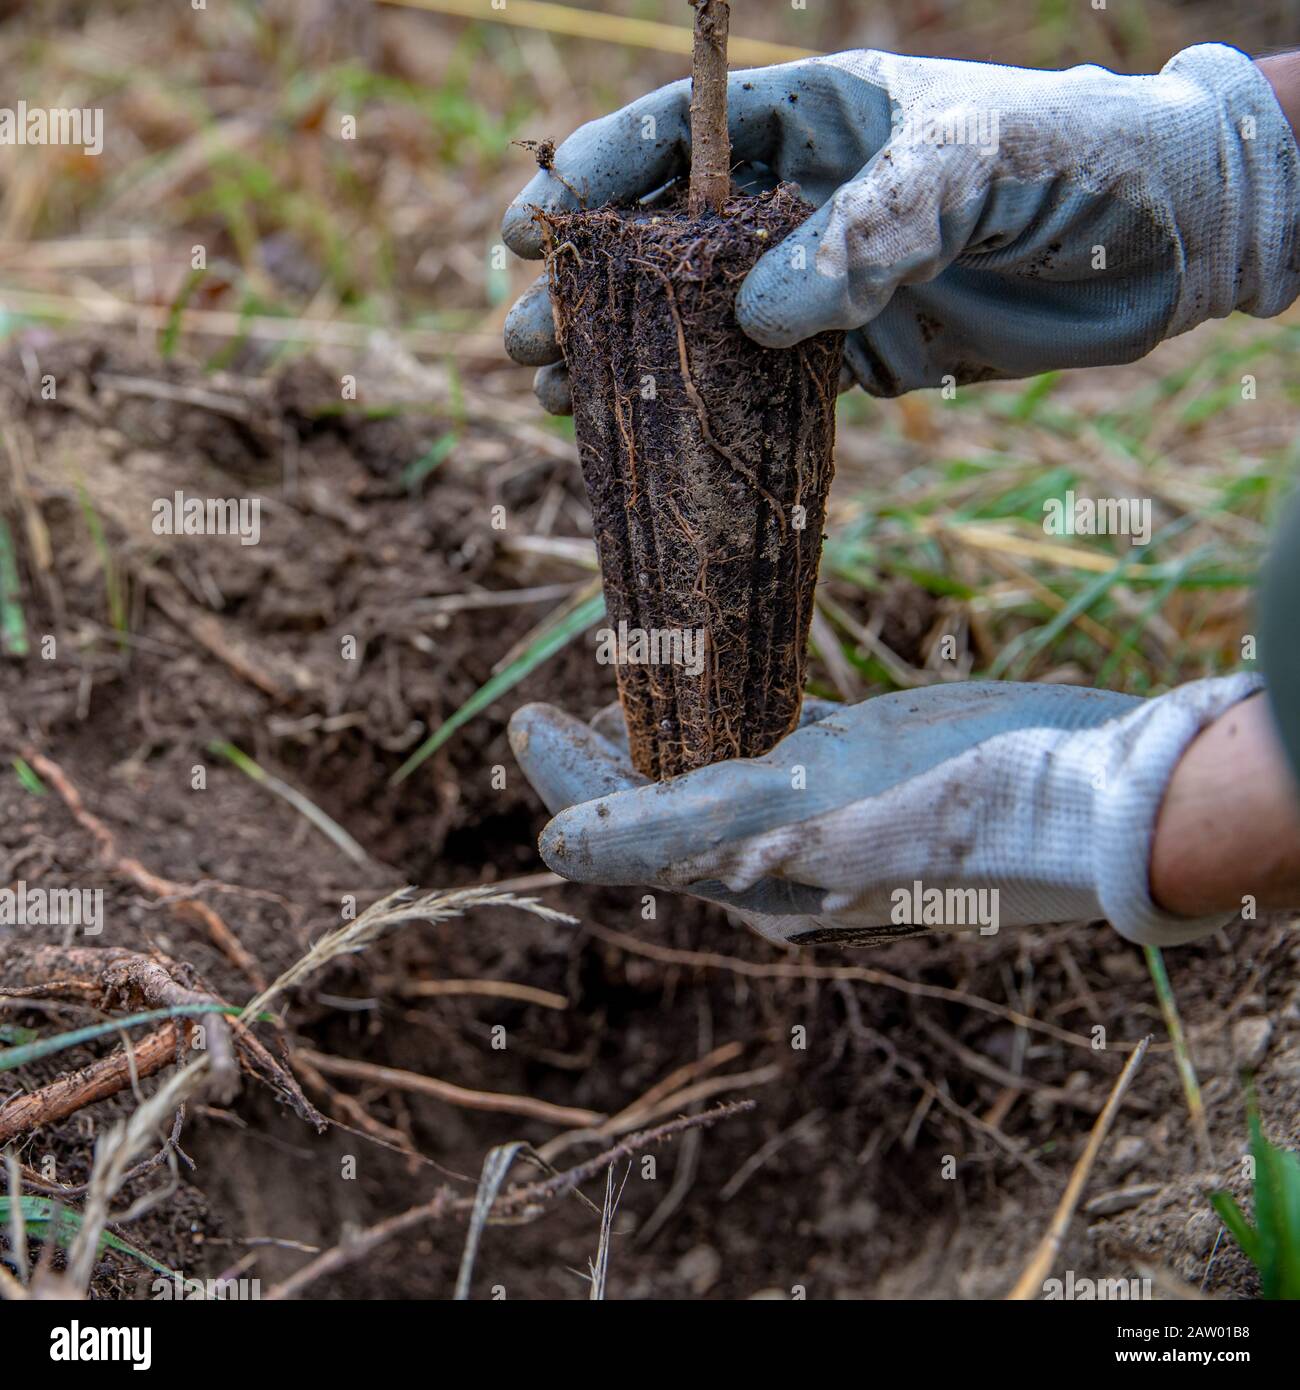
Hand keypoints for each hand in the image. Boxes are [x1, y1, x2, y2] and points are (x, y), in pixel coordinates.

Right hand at [503, 45, 1298, 408]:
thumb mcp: (967, 168)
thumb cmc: (1073, 164)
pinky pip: (760, 381)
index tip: (528, 231)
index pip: (676, 141)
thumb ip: (862, 232)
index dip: (592, 182)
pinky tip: (646, 432)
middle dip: (588, 288)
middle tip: (522, 340)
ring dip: (625, 356)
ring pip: (698, 320)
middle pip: (665, 241)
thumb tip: (754, 316)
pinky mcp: (855, 353)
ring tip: (554, 394)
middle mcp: (802, 198)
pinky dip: (702, 406)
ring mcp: (824, 279)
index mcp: (814, 120)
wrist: (1164, 243)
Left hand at [509, 674, 1260, 947]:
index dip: (566, 780)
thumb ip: (672, 830)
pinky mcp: (874, 779)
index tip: (526, 718)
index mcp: (752, 876)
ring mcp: (829, 821)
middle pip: (660, 808)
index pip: (624, 833)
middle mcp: (781, 860)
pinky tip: (734, 682)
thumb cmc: (947, 802)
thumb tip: (554, 848)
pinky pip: (782, 747)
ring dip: (668, 735)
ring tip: (635, 689)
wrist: (1094, 797)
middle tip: (563, 704)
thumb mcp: (797, 815)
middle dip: (607, 762)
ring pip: (717, 777)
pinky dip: (741, 714)